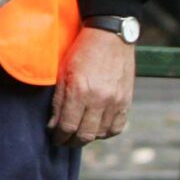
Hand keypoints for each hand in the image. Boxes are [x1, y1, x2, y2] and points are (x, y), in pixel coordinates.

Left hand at [50, 26, 134, 146]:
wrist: (110, 37)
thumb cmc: (82, 51)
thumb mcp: (63, 72)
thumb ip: (58, 100)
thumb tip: (53, 125)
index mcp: (80, 91)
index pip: (68, 126)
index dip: (59, 137)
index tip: (54, 138)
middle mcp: (100, 99)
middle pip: (85, 135)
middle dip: (71, 142)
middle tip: (64, 142)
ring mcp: (116, 101)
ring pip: (101, 134)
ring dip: (88, 138)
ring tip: (78, 135)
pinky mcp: (126, 101)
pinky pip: (117, 127)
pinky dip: (106, 133)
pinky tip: (96, 130)